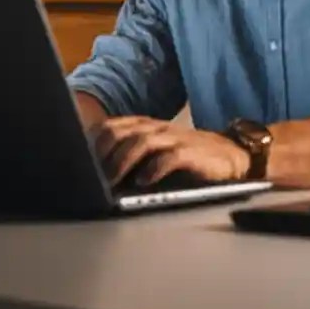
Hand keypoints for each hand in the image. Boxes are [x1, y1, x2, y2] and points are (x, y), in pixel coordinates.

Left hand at [89, 117, 248, 185]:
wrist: (231, 156)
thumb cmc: (187, 159)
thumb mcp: (156, 153)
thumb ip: (130, 156)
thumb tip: (97, 176)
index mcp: (144, 126)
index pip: (110, 127)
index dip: (91, 143)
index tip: (77, 163)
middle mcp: (156, 128)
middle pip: (120, 132)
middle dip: (102, 154)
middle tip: (91, 176)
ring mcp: (174, 138)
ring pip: (140, 142)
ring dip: (122, 162)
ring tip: (111, 181)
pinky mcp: (191, 153)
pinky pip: (169, 157)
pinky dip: (153, 169)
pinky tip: (143, 182)